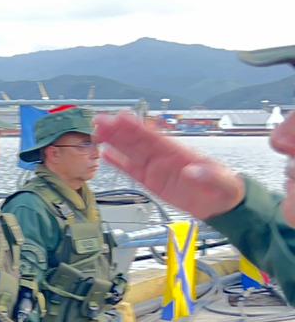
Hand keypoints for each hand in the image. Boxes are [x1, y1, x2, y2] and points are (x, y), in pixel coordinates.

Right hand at [93, 113, 245, 219]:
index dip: (137, 126)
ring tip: (97, 131)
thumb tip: (191, 171)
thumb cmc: (224, 188)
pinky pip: (131, 170)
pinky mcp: (151, 182)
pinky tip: (106, 154)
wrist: (222, 204)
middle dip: (117, 130)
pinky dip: (118, 162)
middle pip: (136, 141)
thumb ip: (207, 175)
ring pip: (129, 152)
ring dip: (113, 141)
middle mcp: (163, 157)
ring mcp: (155, 168)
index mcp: (179, 152)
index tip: (121, 117)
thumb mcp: (222, 182)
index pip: (153, 136)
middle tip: (100, 119)